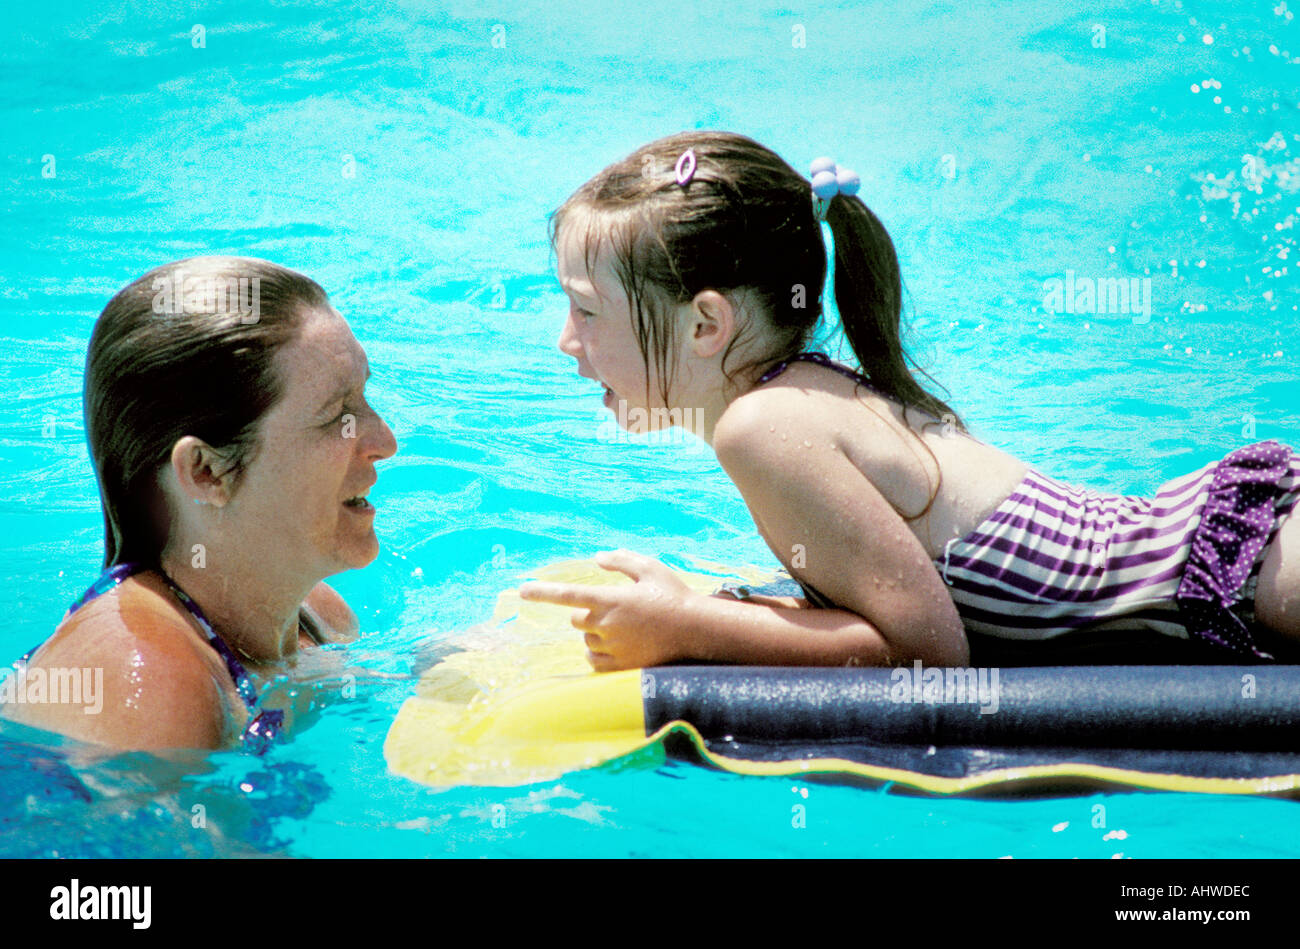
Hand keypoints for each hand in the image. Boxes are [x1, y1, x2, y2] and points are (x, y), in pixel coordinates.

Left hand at [517, 550, 694, 670]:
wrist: (697, 631)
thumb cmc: (673, 596)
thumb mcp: (650, 569)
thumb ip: (621, 561)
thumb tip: (597, 558)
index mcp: (611, 598)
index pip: (568, 594)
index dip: (542, 592)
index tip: (521, 590)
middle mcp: (607, 624)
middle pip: (577, 620)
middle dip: (588, 615)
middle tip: (615, 611)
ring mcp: (613, 647)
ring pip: (587, 641)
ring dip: (597, 635)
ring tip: (627, 629)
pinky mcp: (620, 666)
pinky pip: (594, 661)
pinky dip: (600, 654)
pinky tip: (621, 646)